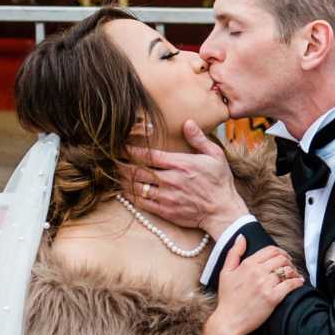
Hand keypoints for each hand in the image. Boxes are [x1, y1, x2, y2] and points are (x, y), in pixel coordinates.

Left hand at [124, 121, 247, 236]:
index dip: (131, 151)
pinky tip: (125, 190)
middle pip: (138, 171)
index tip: (121, 146)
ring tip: (115, 174)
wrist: (222, 212)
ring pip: (137, 187)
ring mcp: (166, 197)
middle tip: (112, 160)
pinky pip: (142, 203)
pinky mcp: (165, 211)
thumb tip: (188, 122)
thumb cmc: (219, 182)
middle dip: (122, 165)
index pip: (149, 155)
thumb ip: (199, 139)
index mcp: (181, 164)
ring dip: (123, 180)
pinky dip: (130, 196)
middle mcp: (171, 180)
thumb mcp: (215, 156)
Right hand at [212, 235, 302, 334]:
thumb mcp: (225, 272)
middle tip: (291, 266)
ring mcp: (265, 285)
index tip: (284, 257)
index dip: (280, 251)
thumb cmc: (227, 298)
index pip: (270, 250)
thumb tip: (242, 237)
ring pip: (287, 270)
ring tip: (295, 275)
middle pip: (281, 259)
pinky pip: (290, 285)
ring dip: (294, 271)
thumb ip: (234, 253)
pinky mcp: (272, 298)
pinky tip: (299, 282)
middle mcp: (257, 272)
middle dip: (289, 260)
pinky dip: (297, 282)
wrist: (229, 321)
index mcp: (248, 264)